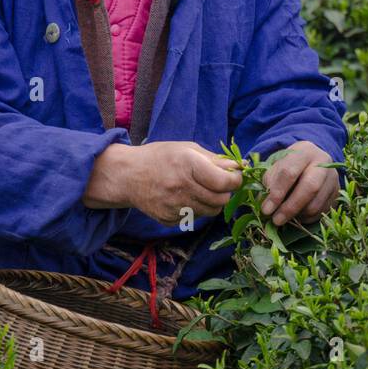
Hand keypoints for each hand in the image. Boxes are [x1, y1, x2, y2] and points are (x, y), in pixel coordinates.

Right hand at [84, 141, 242, 226]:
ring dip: (212, 202)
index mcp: (187, 164)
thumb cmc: (160, 157)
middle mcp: (181, 187)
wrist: (128, 175)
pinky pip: (195, 218)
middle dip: (225, 192)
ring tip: (201, 190)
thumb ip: (214, 159)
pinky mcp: (169, 220)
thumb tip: (239, 167)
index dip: (235, 180)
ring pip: (210, 212)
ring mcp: (174, 206)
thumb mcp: (186, 148)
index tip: (234, 176)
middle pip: (220, 200)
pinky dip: (196, 209)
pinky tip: (185, 197)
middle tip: (218, 184)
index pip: (224, 182)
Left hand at [260, 141, 339, 227]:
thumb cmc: (289, 165)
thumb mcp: (276, 166)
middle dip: (290, 207)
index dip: (277, 193)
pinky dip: (307, 219)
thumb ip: (269, 182)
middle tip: (276, 220)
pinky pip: (322, 212)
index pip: (290, 172)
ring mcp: (333, 178)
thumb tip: (267, 204)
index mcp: (304, 151)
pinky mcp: (337, 193)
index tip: (266, 209)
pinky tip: (296, 216)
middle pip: (309, 187)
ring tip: (284, 218)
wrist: (311, 163)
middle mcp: (323, 162)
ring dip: (298, 216)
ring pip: (316, 203)